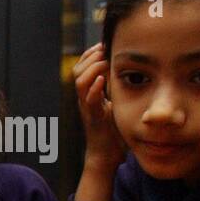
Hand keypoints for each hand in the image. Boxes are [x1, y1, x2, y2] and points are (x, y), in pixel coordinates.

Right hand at [72, 43, 125, 200]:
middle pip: (76, 71)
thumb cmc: (111, 131)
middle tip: (105, 51)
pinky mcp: (92, 118)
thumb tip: (123, 71)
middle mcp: (83, 99)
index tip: (104, 45)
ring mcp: (86, 108)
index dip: (90, 54)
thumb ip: (113, 89)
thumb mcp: (113, 104)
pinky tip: (103, 80)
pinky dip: (95, 88)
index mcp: (88, 94)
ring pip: (78, 82)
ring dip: (92, 69)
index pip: (81, 67)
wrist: (105, 155)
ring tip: (105, 63)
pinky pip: (89, 100)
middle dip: (90, 57)